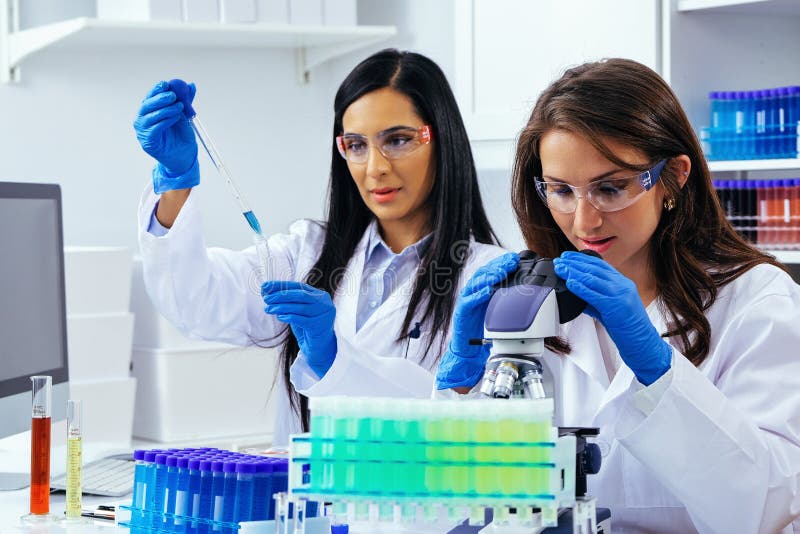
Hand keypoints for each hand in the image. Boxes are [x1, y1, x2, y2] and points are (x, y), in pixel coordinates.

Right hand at [133, 80, 199, 192]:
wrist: (185, 157)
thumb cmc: (182, 137)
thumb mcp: (185, 116)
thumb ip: (186, 101)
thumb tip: (191, 85)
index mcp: (150, 112)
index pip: (150, 98)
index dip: (156, 90)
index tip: (166, 84)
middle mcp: (143, 120)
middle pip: (146, 105)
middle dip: (160, 98)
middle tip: (173, 95)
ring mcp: (143, 131)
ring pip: (150, 116)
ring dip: (165, 110)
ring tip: (179, 107)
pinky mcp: (147, 142)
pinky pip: (154, 128)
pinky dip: (164, 121)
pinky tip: (174, 118)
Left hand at [261, 281, 336, 378]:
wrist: (319, 347)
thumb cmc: (307, 327)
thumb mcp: (297, 311)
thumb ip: (287, 301)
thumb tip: (266, 289)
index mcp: (320, 295)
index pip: (299, 286)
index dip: (281, 285)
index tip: (265, 286)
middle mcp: (325, 303)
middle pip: (300, 295)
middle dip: (281, 295)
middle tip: (266, 298)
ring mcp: (324, 314)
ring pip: (300, 307)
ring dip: (282, 307)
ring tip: (268, 309)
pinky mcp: (320, 326)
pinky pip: (302, 320)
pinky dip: (289, 317)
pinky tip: (280, 317)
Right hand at [435, 252, 519, 389]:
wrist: (468, 345)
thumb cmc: (482, 326)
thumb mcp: (498, 309)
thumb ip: (506, 298)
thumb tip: (525, 289)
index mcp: (482, 288)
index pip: (492, 270)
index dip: (502, 262)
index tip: (514, 258)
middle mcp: (473, 291)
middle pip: (484, 273)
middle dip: (498, 266)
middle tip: (510, 262)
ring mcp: (466, 300)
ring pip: (476, 283)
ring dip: (489, 277)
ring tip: (501, 273)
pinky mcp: (462, 311)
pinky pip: (469, 301)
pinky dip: (478, 295)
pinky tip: (487, 291)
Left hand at [553, 251, 671, 385]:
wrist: (644, 345)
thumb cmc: (629, 329)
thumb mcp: (611, 309)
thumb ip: (595, 300)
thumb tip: (578, 294)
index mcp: (623, 284)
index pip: (600, 265)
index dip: (582, 259)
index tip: (568, 257)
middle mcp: (623, 286)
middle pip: (595, 269)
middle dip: (575, 263)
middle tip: (559, 261)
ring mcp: (621, 295)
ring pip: (593, 278)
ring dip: (574, 272)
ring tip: (561, 269)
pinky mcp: (616, 307)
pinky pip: (595, 294)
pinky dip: (581, 288)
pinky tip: (570, 283)